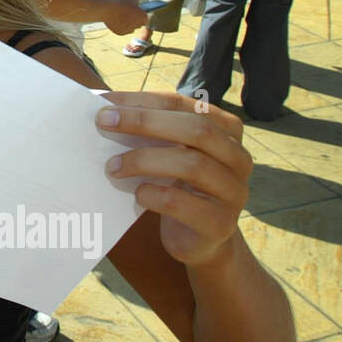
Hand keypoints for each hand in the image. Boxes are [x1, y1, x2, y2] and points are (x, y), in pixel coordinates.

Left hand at [98, 91, 251, 267]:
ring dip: (144, 160)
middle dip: (144, 122)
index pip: (184, 105)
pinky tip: (137, 194)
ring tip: (112, 166)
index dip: (143, 101)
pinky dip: (153, 194)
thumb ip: (152, 131)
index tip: (105, 103)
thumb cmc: (178, 186)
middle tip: (103, 122)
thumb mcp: (171, 153)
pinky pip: (182, 202)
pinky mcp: (220, 224)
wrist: (199, 240)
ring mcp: (234, 192)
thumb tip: (105, 107)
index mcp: (227, 131)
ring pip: (192, 164)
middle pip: (195, 129)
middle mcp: (238, 158)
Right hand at [104, 0, 147, 35]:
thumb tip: (136, 4)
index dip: (139, 15)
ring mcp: (129, 30)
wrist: (108, 10)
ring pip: (130, 28)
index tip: (135, 12)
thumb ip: (136, 2)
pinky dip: (120, 26)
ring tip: (120, 16)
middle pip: (138, 24)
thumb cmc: (120, 3)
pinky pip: (122, 30)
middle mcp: (138, 25)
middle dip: (134, 20)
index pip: (144, 18)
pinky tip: (116, 20)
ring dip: (127, 24)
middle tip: (127, 14)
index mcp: (143, 17)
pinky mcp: (121, 33)